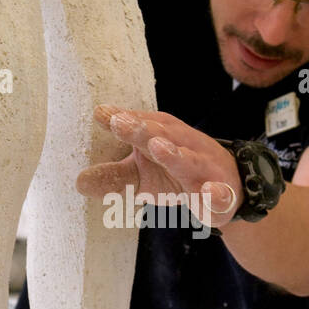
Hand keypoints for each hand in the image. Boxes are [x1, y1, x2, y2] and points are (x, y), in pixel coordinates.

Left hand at [76, 106, 241, 228]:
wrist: (230, 187)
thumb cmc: (178, 175)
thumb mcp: (144, 177)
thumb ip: (114, 176)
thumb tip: (78, 182)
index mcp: (164, 138)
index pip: (141, 126)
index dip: (123, 120)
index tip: (101, 113)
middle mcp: (184, 147)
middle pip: (163, 135)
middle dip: (143, 129)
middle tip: (119, 121)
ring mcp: (204, 170)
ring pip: (190, 160)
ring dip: (175, 153)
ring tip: (158, 147)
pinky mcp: (221, 195)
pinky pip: (220, 194)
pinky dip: (216, 193)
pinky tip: (209, 192)